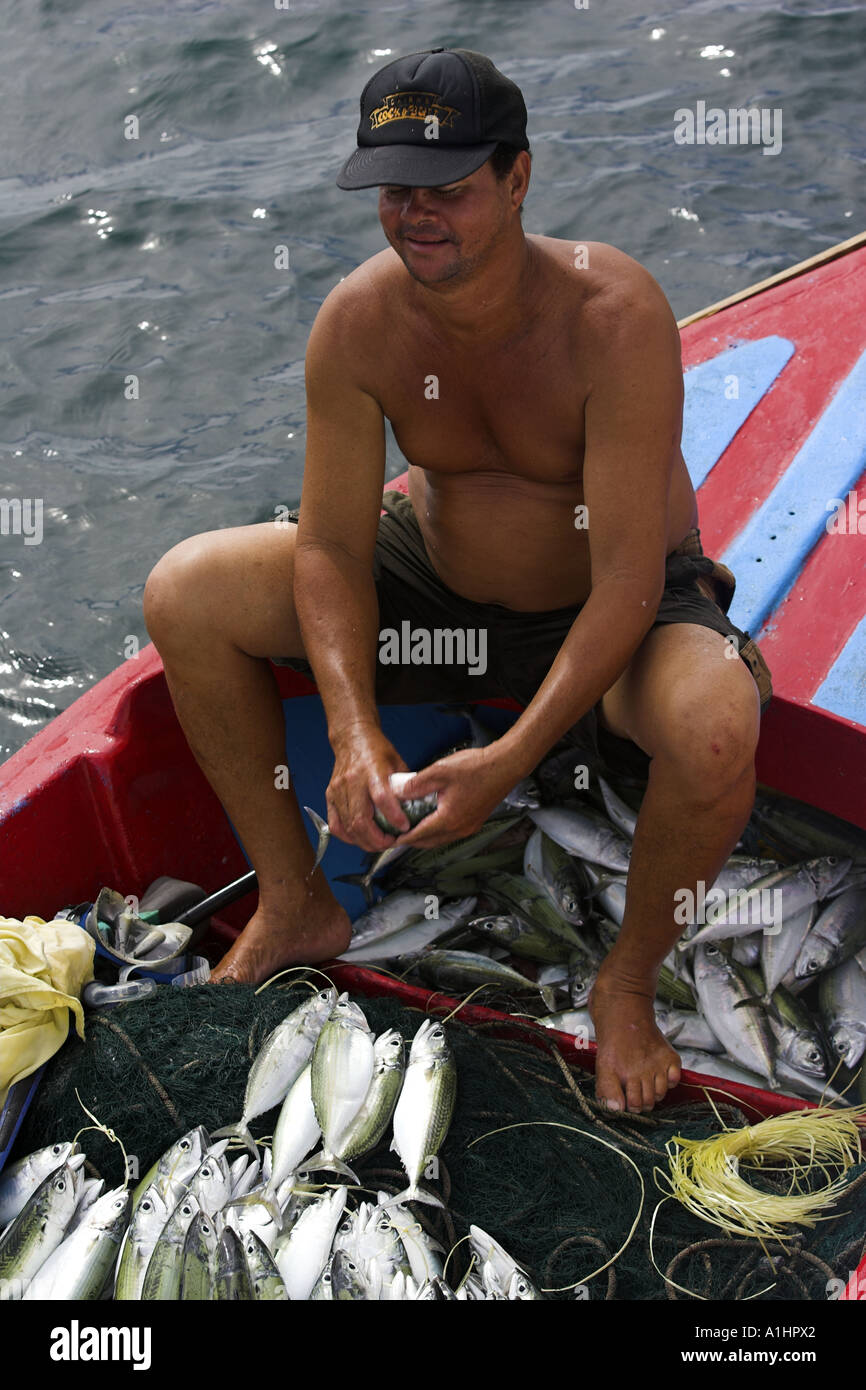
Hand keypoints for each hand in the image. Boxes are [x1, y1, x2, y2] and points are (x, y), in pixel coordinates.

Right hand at [326, 723, 410, 851]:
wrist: (352, 738)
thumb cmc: (376, 750)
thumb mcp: (397, 762)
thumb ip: (405, 784)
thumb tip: (418, 805)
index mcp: (372, 770)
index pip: (381, 798)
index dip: (393, 816)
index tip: (404, 827)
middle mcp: (353, 781)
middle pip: (361, 820)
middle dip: (377, 839)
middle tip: (390, 842)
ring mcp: (338, 790)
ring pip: (348, 826)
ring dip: (365, 841)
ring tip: (379, 843)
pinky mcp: (330, 796)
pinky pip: (335, 825)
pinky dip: (348, 837)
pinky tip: (360, 839)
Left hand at [391, 746, 519, 849]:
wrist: (506, 765)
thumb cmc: (477, 767)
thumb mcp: (439, 772)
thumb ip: (415, 784)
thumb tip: (397, 793)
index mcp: (449, 820)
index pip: (418, 836)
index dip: (402, 838)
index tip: (390, 838)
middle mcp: (460, 829)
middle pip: (428, 842)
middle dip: (411, 840)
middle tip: (397, 833)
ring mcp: (469, 827)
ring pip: (440, 839)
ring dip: (425, 836)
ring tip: (411, 826)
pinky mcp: (475, 821)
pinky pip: (451, 833)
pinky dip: (437, 830)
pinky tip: (431, 818)